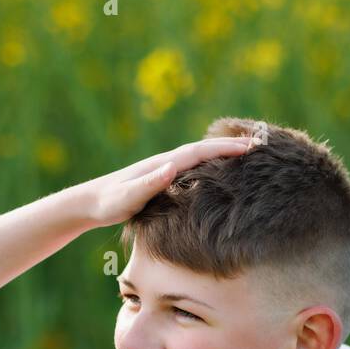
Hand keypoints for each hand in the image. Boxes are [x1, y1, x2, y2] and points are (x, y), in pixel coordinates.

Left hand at [77, 136, 255, 228]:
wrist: (90, 202)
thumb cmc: (108, 203)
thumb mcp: (127, 197)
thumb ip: (148, 183)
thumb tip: (172, 167)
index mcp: (162, 164)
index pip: (199, 152)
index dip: (225, 149)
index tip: (250, 147)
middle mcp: (165, 163)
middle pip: (204, 150)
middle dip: (230, 146)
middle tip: (259, 145)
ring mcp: (164, 170)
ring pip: (199, 157)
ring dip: (221, 153)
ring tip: (246, 154)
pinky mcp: (161, 180)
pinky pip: (191, 168)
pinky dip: (208, 165)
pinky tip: (217, 172)